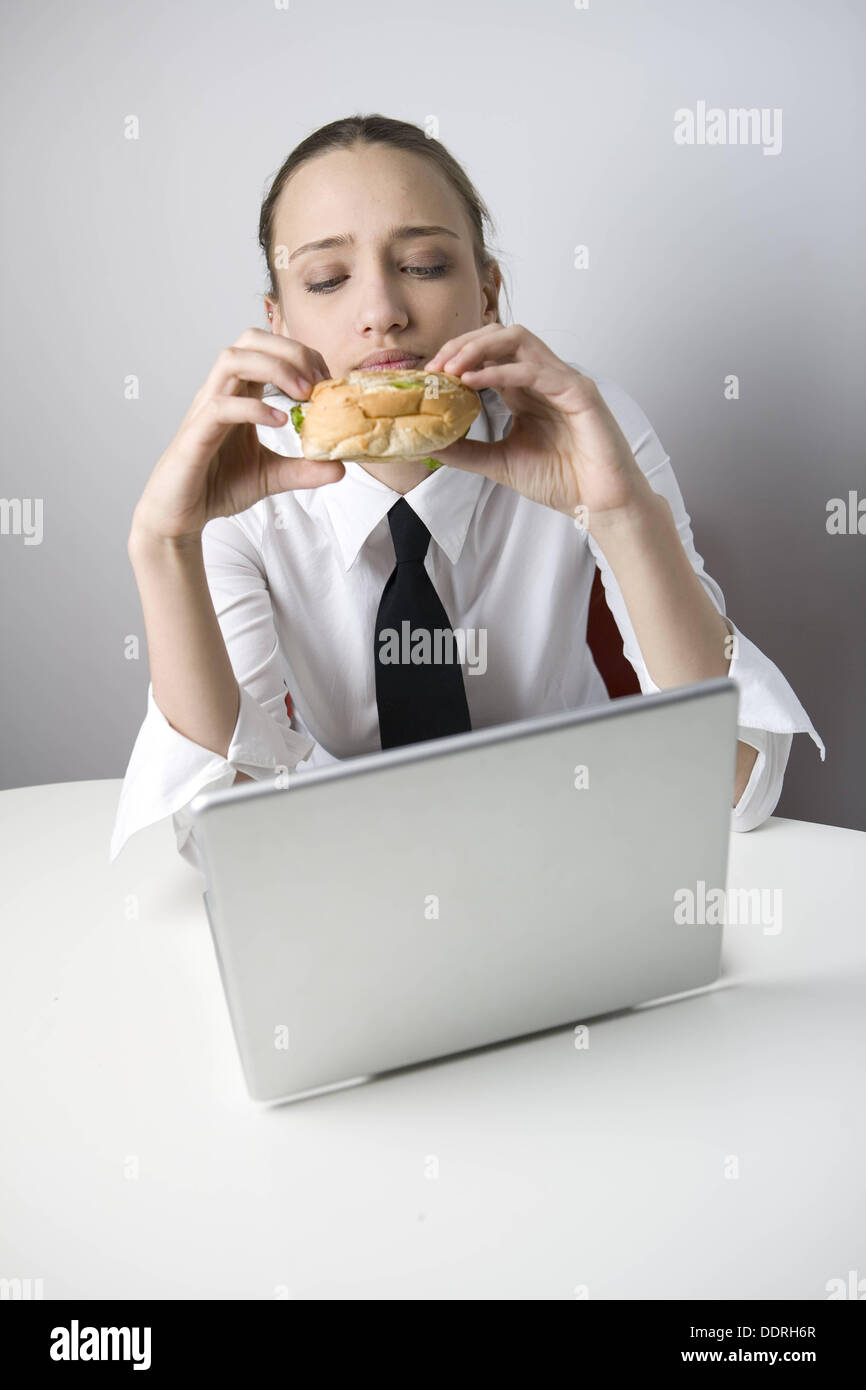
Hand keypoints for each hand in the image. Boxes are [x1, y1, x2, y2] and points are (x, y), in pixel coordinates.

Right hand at [130, 327, 344, 544]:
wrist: (181, 515)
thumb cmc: (217, 486)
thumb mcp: (272, 476)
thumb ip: (304, 469)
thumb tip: (341, 468)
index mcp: (238, 393)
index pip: (267, 349)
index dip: (301, 355)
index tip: (328, 379)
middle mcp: (220, 392)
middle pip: (250, 340)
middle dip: (291, 351)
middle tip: (320, 380)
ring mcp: (205, 410)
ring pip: (232, 359)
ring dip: (274, 368)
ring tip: (303, 395)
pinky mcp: (195, 434)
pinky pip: (222, 405)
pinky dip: (254, 408)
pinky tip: (281, 422)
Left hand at [424, 324, 650, 521]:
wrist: (599, 504)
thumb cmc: (561, 480)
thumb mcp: (500, 462)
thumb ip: (466, 450)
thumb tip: (428, 443)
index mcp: (525, 389)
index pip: (488, 353)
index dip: (456, 356)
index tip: (428, 374)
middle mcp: (543, 377)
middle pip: (500, 335)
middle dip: (463, 344)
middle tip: (435, 367)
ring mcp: (562, 380)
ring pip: (518, 340)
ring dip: (479, 348)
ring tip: (450, 368)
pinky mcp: (578, 392)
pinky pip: (535, 370)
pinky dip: (500, 371)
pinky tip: (474, 381)